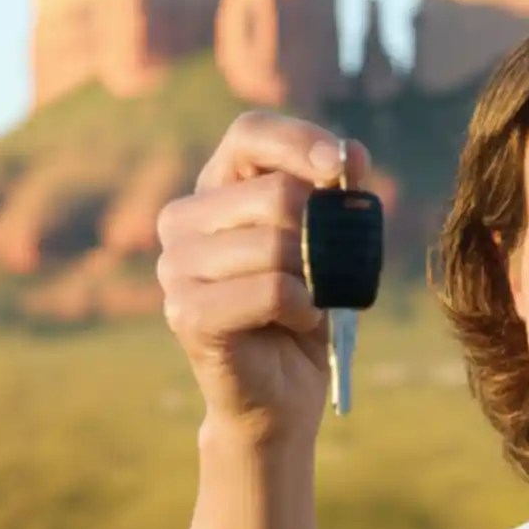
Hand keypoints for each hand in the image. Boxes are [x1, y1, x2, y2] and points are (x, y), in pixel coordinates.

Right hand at [156, 110, 368, 446]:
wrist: (281, 394)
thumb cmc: (305, 310)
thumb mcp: (332, 242)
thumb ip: (340, 194)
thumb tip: (353, 150)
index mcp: (215, 188)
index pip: (249, 133)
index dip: (299, 140)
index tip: (341, 166)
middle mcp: (183, 219)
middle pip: (275, 193)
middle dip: (322, 231)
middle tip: (332, 267)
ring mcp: (176, 266)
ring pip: (276, 245)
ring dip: (315, 276)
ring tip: (311, 299)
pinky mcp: (187, 312)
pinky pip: (271, 290)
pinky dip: (303, 308)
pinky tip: (298, 321)